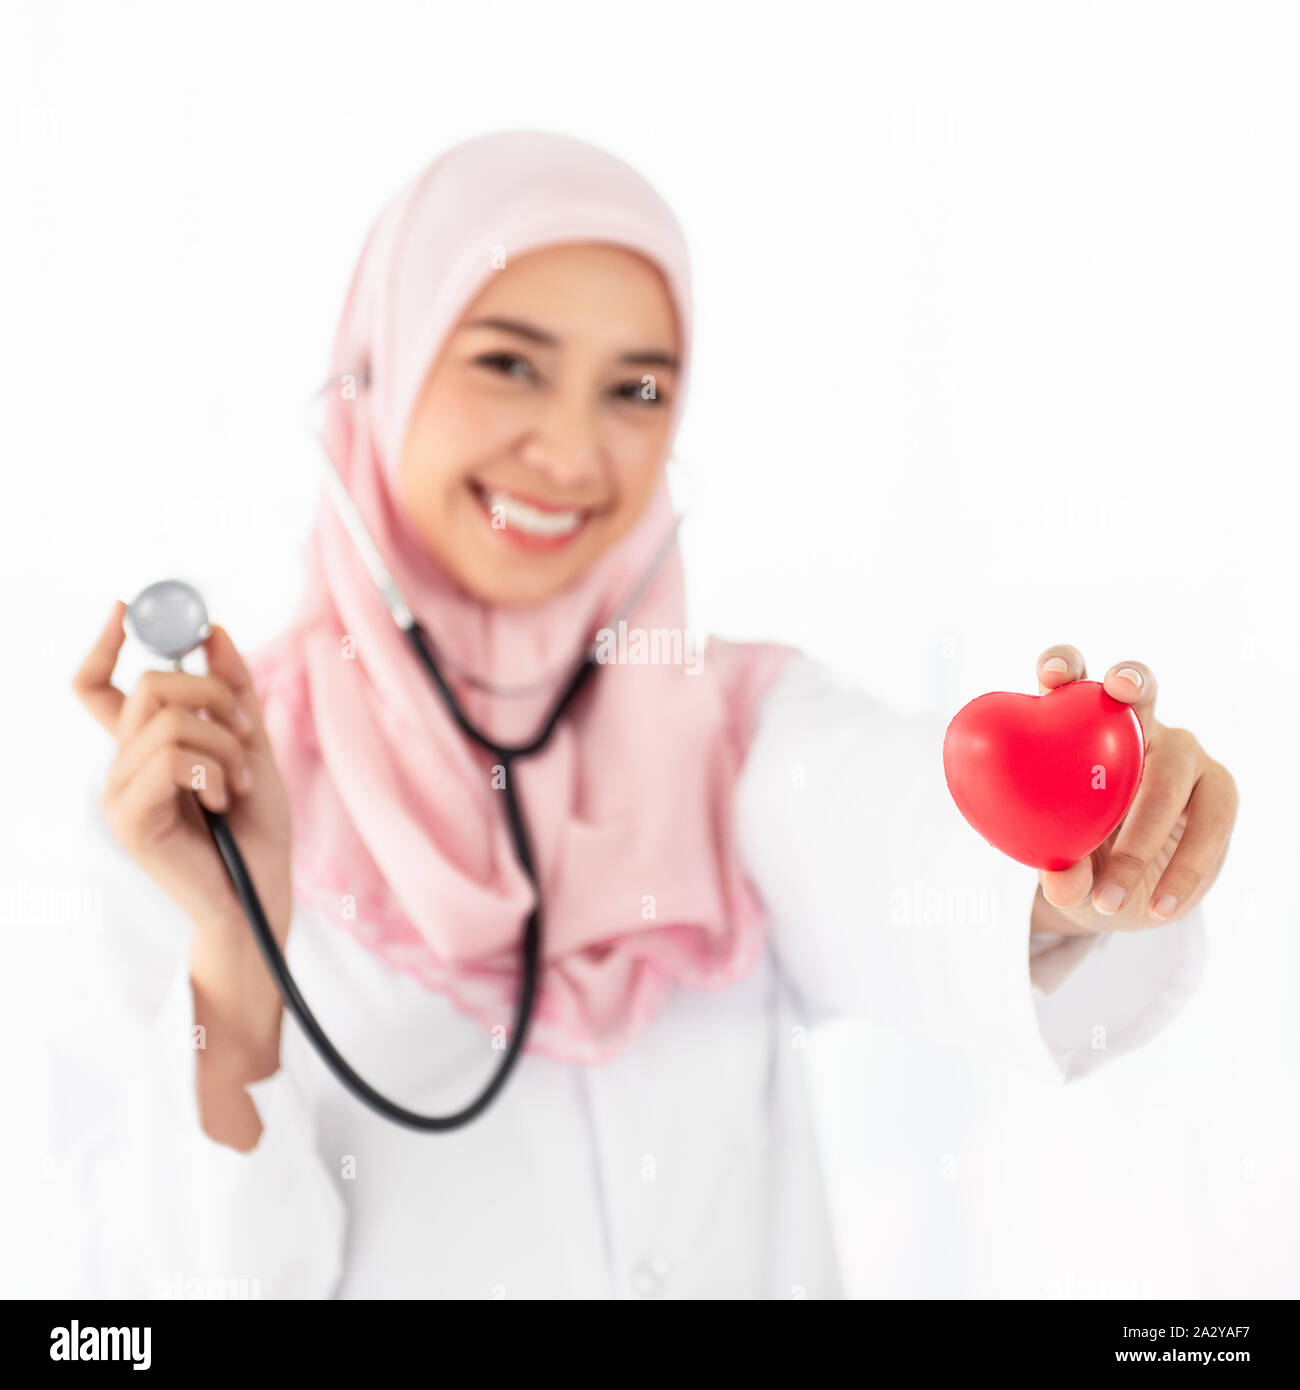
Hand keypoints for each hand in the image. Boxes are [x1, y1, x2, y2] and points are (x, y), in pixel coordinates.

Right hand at [74, 600, 291, 1069]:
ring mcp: (120, 794)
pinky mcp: (131, 820)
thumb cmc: (257, 830)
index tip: (126, 606)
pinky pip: (170, 760)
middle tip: (244, 732)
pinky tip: (226, 801)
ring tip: (241, 784)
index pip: (97, 686)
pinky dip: (213, 771)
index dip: (105, 642)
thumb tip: (214, 631)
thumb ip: (235, 693)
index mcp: (144, 748)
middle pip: (148, 686)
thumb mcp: (254, 746)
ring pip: (168, 721)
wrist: (262, 893)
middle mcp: (121, 766)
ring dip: (225, 746)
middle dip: (213, 695)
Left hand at [1030, 645, 1237, 936]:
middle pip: (1138, 690)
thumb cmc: (1082, 864)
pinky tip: (1161, 906)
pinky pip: (1209, 822)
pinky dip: (1184, 869)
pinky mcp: (1218, 790)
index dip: (1062, 665)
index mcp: (1080, 729)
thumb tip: (1058, 879)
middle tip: (1119, 690)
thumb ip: (1062, 874)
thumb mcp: (1066, 877)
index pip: (1070, 682)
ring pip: (1175, 763)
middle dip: (1130, 682)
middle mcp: (1134, 729)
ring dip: (1144, 828)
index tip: (1052, 674)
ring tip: (1114, 887)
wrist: (1127, 896)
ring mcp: (1179, 755)